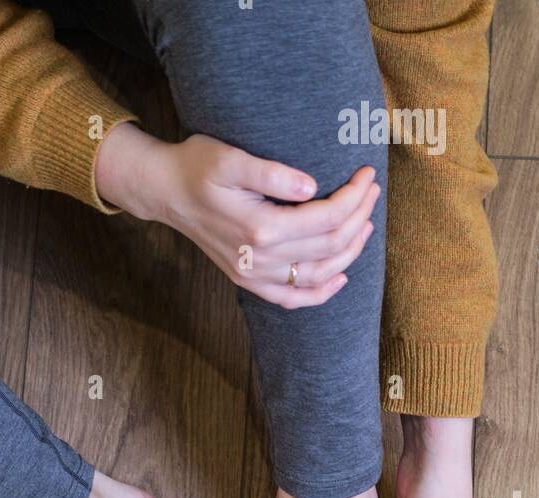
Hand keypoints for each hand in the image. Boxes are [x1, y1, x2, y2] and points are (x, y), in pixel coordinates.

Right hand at [95, 123, 378, 309]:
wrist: (167, 193)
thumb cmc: (198, 167)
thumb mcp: (230, 158)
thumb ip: (271, 174)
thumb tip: (311, 187)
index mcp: (260, 228)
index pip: (326, 217)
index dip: (353, 197)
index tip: (366, 175)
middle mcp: (260, 259)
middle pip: (329, 246)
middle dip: (358, 216)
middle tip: (371, 190)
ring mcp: (254, 275)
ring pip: (318, 275)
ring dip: (349, 251)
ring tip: (364, 223)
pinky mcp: (249, 281)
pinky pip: (292, 299)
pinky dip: (320, 293)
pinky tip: (340, 276)